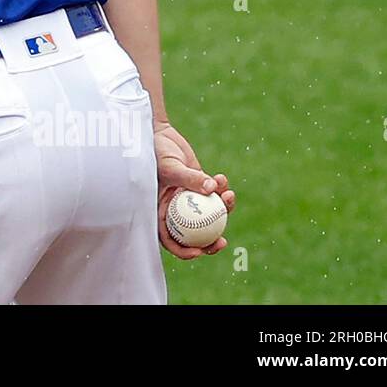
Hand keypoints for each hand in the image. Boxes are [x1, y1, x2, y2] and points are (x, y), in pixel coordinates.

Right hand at [153, 119, 236, 259]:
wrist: (160, 134)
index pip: (170, 238)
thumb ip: (190, 179)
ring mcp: (188, 199)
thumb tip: (211, 189)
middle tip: (222, 241)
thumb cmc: (156, 152)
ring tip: (229, 195)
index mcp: (160, 210)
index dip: (183, 250)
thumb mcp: (170, 167)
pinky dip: (221, 189)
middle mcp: (174, 208)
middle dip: (209, 241)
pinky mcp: (199, 186)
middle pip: (192, 233)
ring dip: (222, 209)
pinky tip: (222, 178)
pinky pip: (215, 195)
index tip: (199, 251)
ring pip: (208, 214)